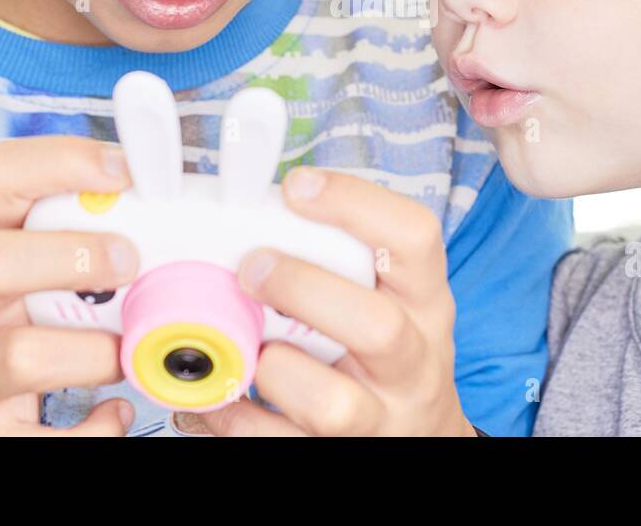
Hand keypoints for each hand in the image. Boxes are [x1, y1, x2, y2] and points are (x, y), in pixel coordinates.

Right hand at [0, 136, 139, 435]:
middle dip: (71, 256)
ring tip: (129, 352)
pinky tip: (114, 414)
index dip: (63, 161)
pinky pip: (40, 442)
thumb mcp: (26, 261)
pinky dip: (92, 433)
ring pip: (19, 357)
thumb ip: (81, 228)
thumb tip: (179, 201)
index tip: (124, 170)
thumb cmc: (9, 318)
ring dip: (93, 352)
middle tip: (131, 262)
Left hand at [182, 167, 476, 436]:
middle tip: (251, 267)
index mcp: (425, 301)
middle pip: (378, 327)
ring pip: (331, 404)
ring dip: (273, 369)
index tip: (298, 185)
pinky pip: (276, 444)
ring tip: (245, 346)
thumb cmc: (388, 348)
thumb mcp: (392, 295)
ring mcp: (379, 416)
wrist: (420, 433)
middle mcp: (413, 360)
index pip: (415, 238)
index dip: (356, 204)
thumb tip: (254, 209)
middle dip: (303, 290)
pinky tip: (214, 392)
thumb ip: (343, 256)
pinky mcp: (337, 454)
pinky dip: (233, 418)